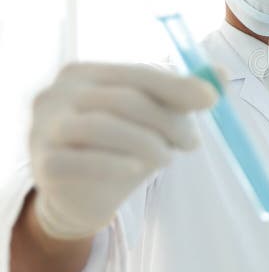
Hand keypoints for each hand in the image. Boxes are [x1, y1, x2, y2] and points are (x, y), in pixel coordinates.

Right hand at [30, 63, 217, 239]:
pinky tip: (137, 170)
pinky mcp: (43, 163)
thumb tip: (222, 75)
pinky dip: (114, 163)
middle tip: (193, 142)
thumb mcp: (151, 119)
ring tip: (167, 159)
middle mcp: (58, 93)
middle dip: (167, 120)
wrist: (81, 198)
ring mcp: (44, 127)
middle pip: (123, 99)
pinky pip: (81, 160)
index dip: (176, 86)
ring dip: (146, 143)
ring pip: (103, 126)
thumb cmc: (120, 148)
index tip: (212, 100)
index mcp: (86, 73)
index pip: (138, 74)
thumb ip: (180, 96)